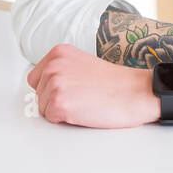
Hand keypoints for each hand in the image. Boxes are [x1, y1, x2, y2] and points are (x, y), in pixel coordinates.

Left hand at [26, 44, 159, 128]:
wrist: (135, 92)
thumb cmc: (116, 83)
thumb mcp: (83, 64)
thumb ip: (62, 70)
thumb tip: (47, 87)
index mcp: (58, 53)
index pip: (36, 78)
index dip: (51, 88)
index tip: (69, 90)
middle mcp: (53, 65)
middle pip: (38, 94)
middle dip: (56, 100)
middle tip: (81, 97)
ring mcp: (55, 83)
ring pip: (42, 108)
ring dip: (61, 111)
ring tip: (84, 102)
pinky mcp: (58, 103)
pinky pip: (51, 119)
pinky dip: (66, 120)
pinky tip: (84, 110)